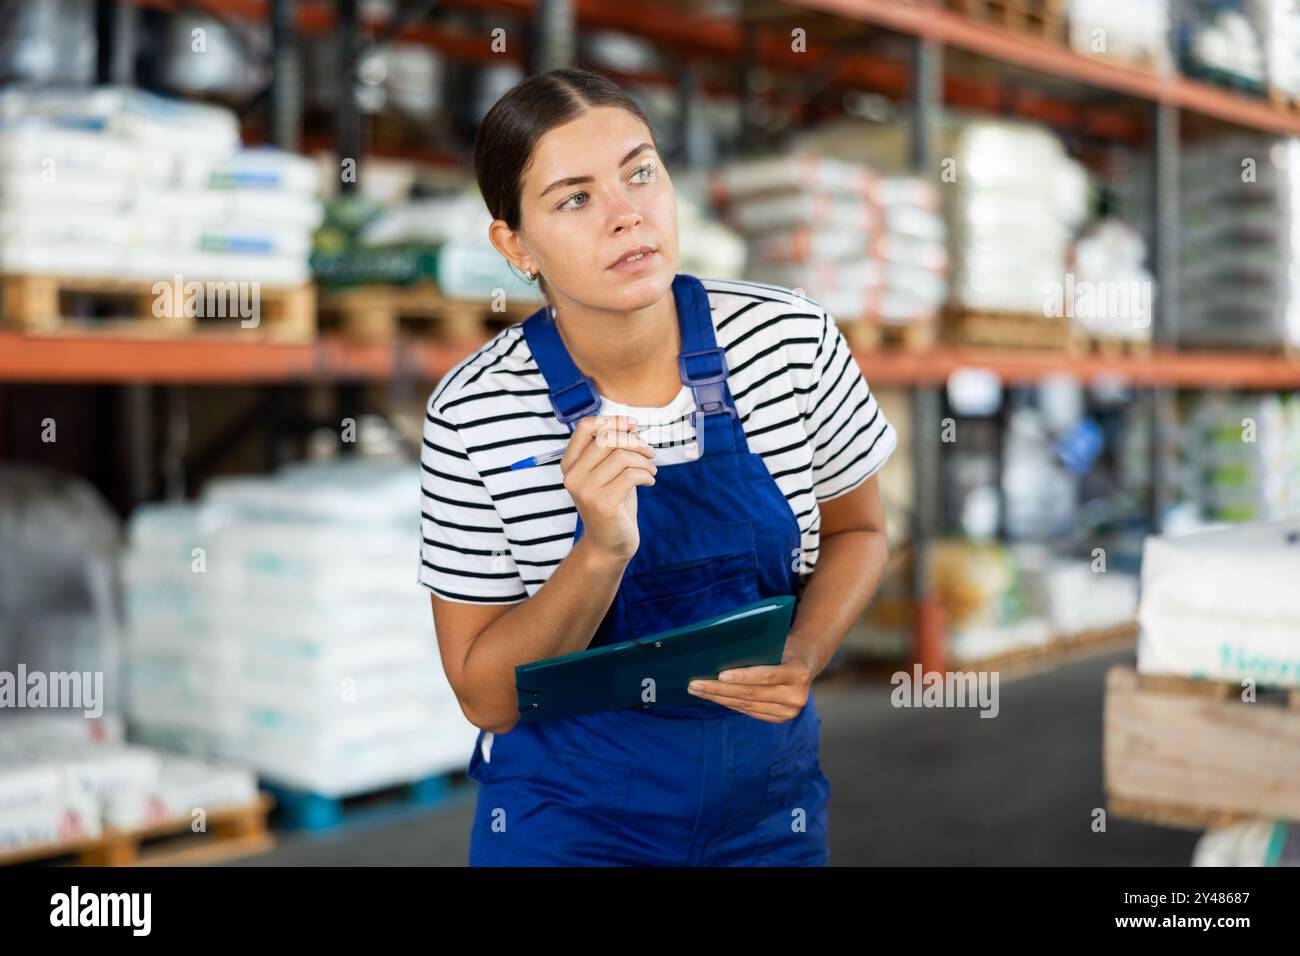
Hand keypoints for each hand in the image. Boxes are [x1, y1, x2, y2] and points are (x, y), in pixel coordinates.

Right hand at [560, 414, 656, 563]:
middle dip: (635, 441)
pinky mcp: (603, 504)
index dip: (612, 420)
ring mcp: (585, 490)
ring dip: (645, 461)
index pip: (585, 427)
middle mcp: (572, 476)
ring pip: (622, 456)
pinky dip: (647, 475)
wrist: (608, 544)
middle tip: (650, 452)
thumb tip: (629, 424)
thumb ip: (611, 450)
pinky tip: (650, 482)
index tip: (634, 424)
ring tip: (651, 470)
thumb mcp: (607, 473)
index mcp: (570, 464)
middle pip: (607, 439)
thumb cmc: (612, 503)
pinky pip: (632, 475)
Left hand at [685, 643, 813, 722]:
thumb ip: (757, 651)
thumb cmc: (783, 647)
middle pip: (752, 694)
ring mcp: (789, 711)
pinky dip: (730, 704)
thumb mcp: (776, 643)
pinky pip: (750, 711)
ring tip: (698, 690)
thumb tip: (718, 654)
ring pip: (747, 705)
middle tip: (695, 684)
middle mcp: (796, 696)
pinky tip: (714, 697)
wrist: (805, 663)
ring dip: (719, 698)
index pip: (766, 676)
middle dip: (720, 689)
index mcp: (799, 673)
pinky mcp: (780, 718)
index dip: (742, 676)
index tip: (720, 675)